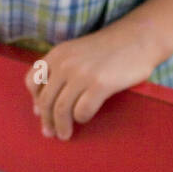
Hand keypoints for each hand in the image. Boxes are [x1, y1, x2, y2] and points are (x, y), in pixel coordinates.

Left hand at [25, 20, 163, 139]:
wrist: (140, 37)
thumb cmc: (108, 49)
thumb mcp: (76, 52)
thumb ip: (59, 72)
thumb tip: (39, 108)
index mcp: (58, 54)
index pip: (32, 81)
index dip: (35, 100)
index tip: (40, 113)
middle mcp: (66, 63)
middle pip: (46, 100)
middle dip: (47, 120)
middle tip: (51, 133)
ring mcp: (82, 74)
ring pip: (61, 109)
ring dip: (61, 126)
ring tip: (65, 135)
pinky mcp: (100, 84)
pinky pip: (82, 111)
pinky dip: (81, 118)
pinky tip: (84, 118)